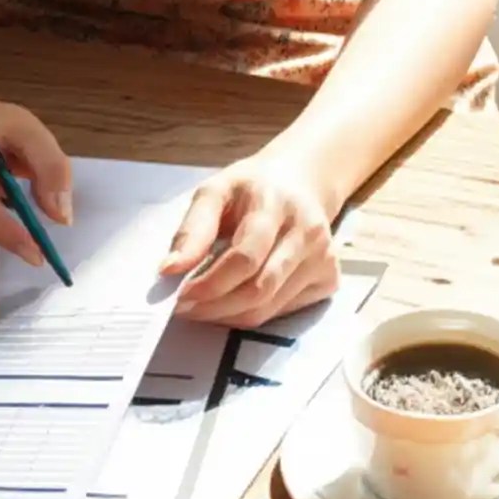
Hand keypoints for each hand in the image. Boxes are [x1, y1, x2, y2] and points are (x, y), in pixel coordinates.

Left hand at [159, 154, 341, 327]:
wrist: (300, 182)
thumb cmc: (250, 189)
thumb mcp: (215, 192)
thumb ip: (192, 230)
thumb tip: (169, 270)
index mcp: (277, 204)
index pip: (245, 258)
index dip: (210, 284)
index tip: (179, 295)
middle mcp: (308, 233)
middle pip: (258, 289)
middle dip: (214, 307)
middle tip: (184, 308)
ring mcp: (323, 258)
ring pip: (268, 308)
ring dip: (227, 316)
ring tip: (201, 307)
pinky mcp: (329, 278)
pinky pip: (281, 312)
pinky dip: (250, 314)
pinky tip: (231, 302)